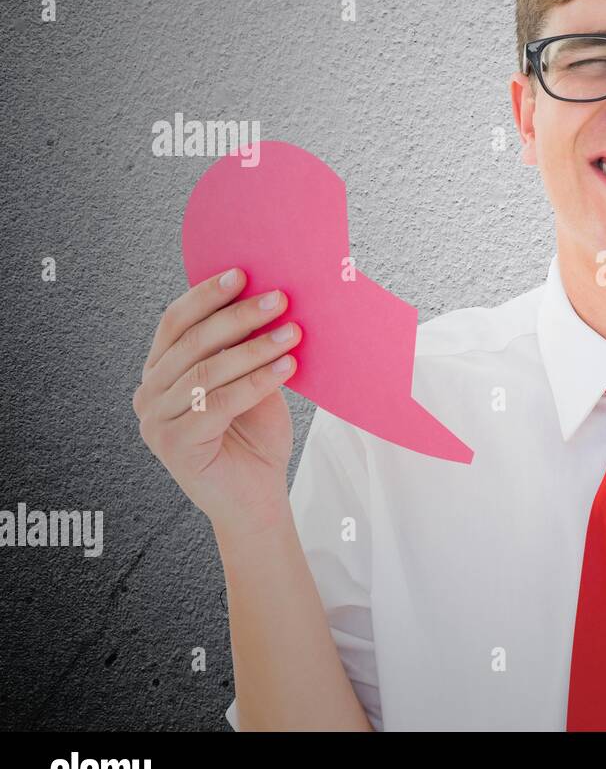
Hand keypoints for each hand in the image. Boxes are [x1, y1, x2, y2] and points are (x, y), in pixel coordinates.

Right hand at [133, 268, 301, 536]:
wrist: (256, 496)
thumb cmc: (253, 436)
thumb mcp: (250, 381)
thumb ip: (245, 348)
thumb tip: (270, 299)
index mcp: (160, 371)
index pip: (175, 322)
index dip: (206, 296)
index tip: (242, 273)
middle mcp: (148, 393)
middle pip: (192, 343)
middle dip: (239, 317)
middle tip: (279, 298)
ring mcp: (155, 421)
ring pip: (207, 372)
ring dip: (254, 348)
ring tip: (293, 332)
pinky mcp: (174, 445)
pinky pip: (219, 403)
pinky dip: (257, 381)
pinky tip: (288, 367)